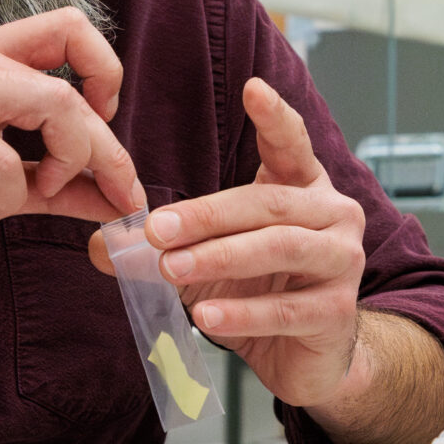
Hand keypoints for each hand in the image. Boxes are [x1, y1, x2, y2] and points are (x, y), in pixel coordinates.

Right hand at [0, 9, 144, 266]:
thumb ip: (59, 185)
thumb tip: (122, 200)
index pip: (68, 26)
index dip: (105, 71)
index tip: (104, 125)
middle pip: (73, 80)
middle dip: (107, 146)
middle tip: (119, 193)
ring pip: (56, 103)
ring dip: (72, 158)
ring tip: (47, 189)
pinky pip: (6, 156)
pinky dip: (13, 190)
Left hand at [92, 78, 369, 408]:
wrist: (307, 356)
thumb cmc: (260, 291)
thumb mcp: (205, 262)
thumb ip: (161, 247)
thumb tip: (101, 243)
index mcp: (303, 188)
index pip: (291, 143)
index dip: (274, 116)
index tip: (252, 88)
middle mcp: (332, 215)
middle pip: (269, 203)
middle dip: (208, 215)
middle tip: (156, 230)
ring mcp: (341, 261)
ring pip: (280, 249)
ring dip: (221, 258)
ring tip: (172, 269)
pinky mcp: (339, 310)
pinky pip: (286, 309)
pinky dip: (243, 313)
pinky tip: (206, 317)